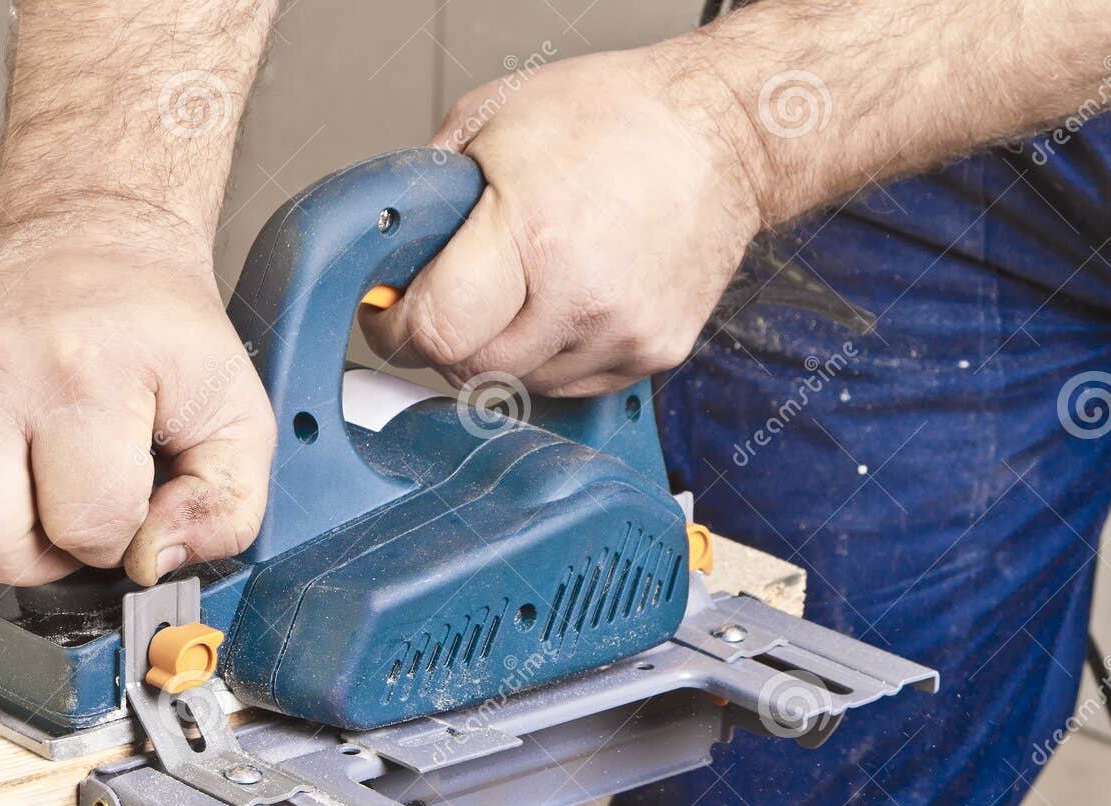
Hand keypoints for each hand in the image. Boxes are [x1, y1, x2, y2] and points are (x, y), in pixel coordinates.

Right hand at [0, 212, 275, 586]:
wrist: (95, 232)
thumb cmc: (162, 329)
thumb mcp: (236, 414)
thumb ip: (225, 508)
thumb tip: (154, 562)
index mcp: (89, 372)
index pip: (87, 526)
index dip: (119, 542)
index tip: (132, 507)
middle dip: (39, 558)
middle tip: (75, 523)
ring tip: (37, 500)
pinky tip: (2, 468)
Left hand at [359, 49, 763, 395]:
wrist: (725, 133)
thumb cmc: (615, 116)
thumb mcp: (491, 122)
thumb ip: (426, 196)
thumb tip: (385, 256)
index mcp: (534, 233)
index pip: (436, 331)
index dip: (399, 327)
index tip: (394, 314)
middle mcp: (583, 294)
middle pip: (471, 369)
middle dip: (448, 338)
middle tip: (457, 295)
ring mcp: (623, 332)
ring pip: (520, 384)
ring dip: (503, 349)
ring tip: (524, 285)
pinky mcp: (653, 354)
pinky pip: (570, 384)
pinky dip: (553, 353)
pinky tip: (567, 298)